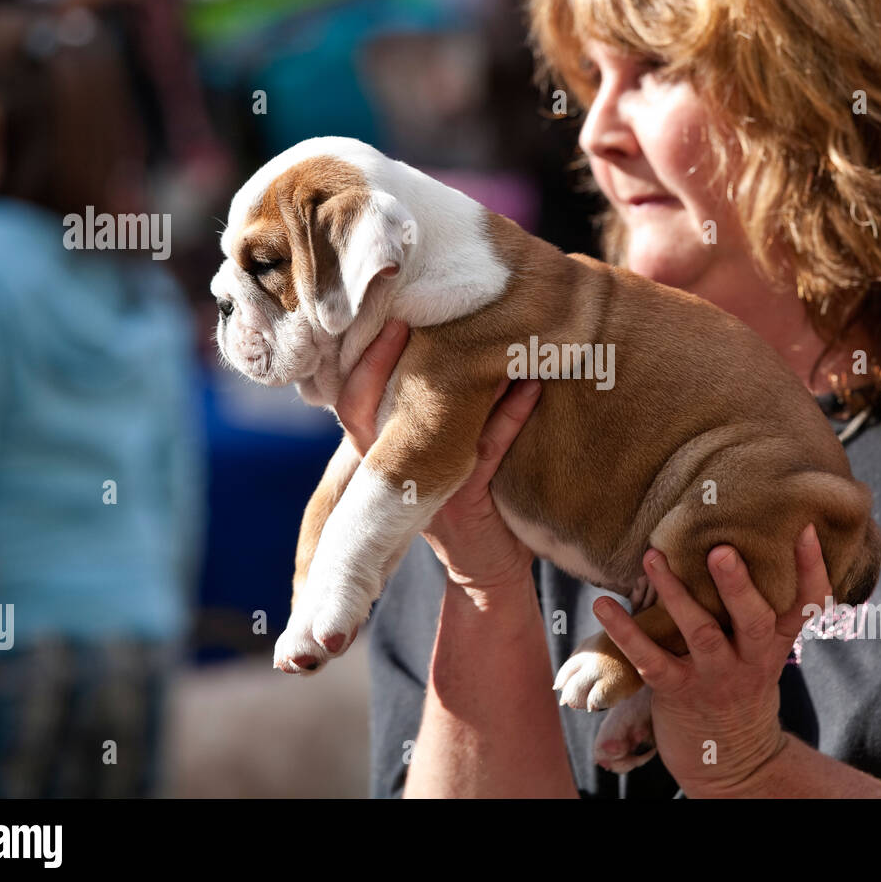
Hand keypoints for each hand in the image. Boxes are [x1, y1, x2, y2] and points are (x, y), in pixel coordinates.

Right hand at [333, 319, 541, 592]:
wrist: (488, 571)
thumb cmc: (464, 497)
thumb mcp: (436, 451)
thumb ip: (429, 406)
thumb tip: (448, 334)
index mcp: (379, 450)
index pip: (348, 397)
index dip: (356, 357)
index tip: (376, 310)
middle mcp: (391, 466)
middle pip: (361, 408)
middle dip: (378, 359)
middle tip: (409, 313)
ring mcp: (425, 485)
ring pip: (424, 423)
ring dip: (456, 375)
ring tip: (487, 330)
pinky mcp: (465, 501)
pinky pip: (487, 448)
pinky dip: (511, 413)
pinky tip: (532, 386)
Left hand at [591, 525, 833, 797]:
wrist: (731, 759)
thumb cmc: (741, 683)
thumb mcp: (759, 648)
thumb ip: (749, 605)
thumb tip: (725, 536)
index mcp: (777, 641)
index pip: (805, 605)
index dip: (809, 568)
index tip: (805, 530)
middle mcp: (752, 659)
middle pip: (755, 620)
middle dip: (738, 585)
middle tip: (721, 550)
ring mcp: (716, 677)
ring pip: (700, 633)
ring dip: (674, 593)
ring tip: (652, 557)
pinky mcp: (679, 692)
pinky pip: (650, 661)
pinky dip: (625, 632)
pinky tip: (603, 605)